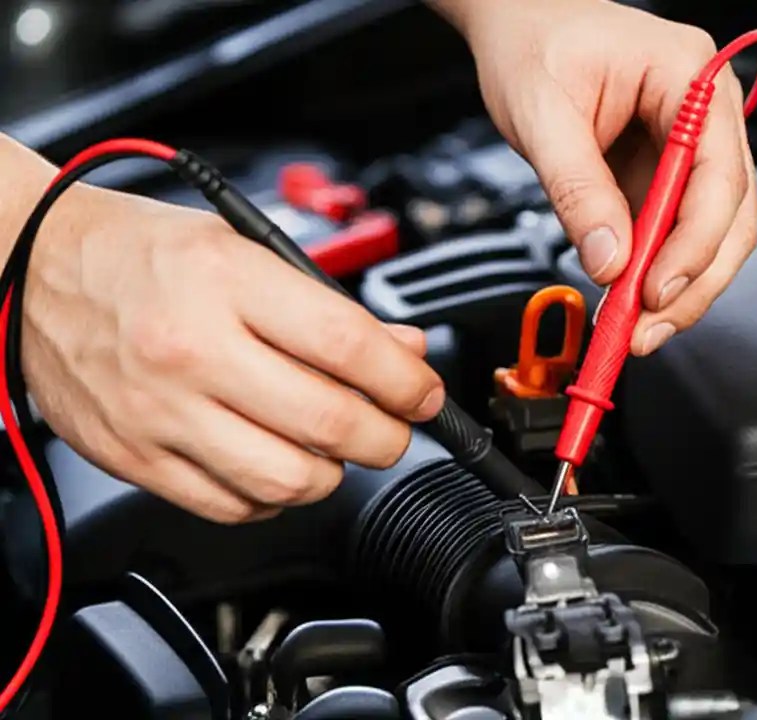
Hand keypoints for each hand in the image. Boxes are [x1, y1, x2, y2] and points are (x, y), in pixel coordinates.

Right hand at [23, 186, 444, 523]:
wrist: (28, 267)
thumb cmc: (139, 253)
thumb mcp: (243, 247)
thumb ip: (328, 305)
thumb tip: (403, 351)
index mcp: (226, 283)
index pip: (349, 346)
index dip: (408, 381)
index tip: (425, 393)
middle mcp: (191, 351)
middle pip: (329, 424)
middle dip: (387, 436)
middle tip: (393, 427)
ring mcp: (160, 412)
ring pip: (288, 479)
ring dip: (334, 473)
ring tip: (332, 446)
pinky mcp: (135, 458)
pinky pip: (232, 506)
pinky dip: (274, 496)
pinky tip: (275, 462)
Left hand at [440, 0, 756, 354]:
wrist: (518, 22)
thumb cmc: (533, 42)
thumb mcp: (541, 115)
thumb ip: (576, 189)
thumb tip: (608, 259)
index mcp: (690, 76)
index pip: (718, 174)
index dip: (695, 243)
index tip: (656, 289)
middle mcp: (706, 111)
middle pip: (731, 215)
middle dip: (692, 282)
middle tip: (646, 330)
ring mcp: (692, 145)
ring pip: (714, 233)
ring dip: (679, 287)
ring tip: (635, 328)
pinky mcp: (669, 172)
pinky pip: (678, 232)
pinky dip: (657, 272)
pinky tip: (631, 302)